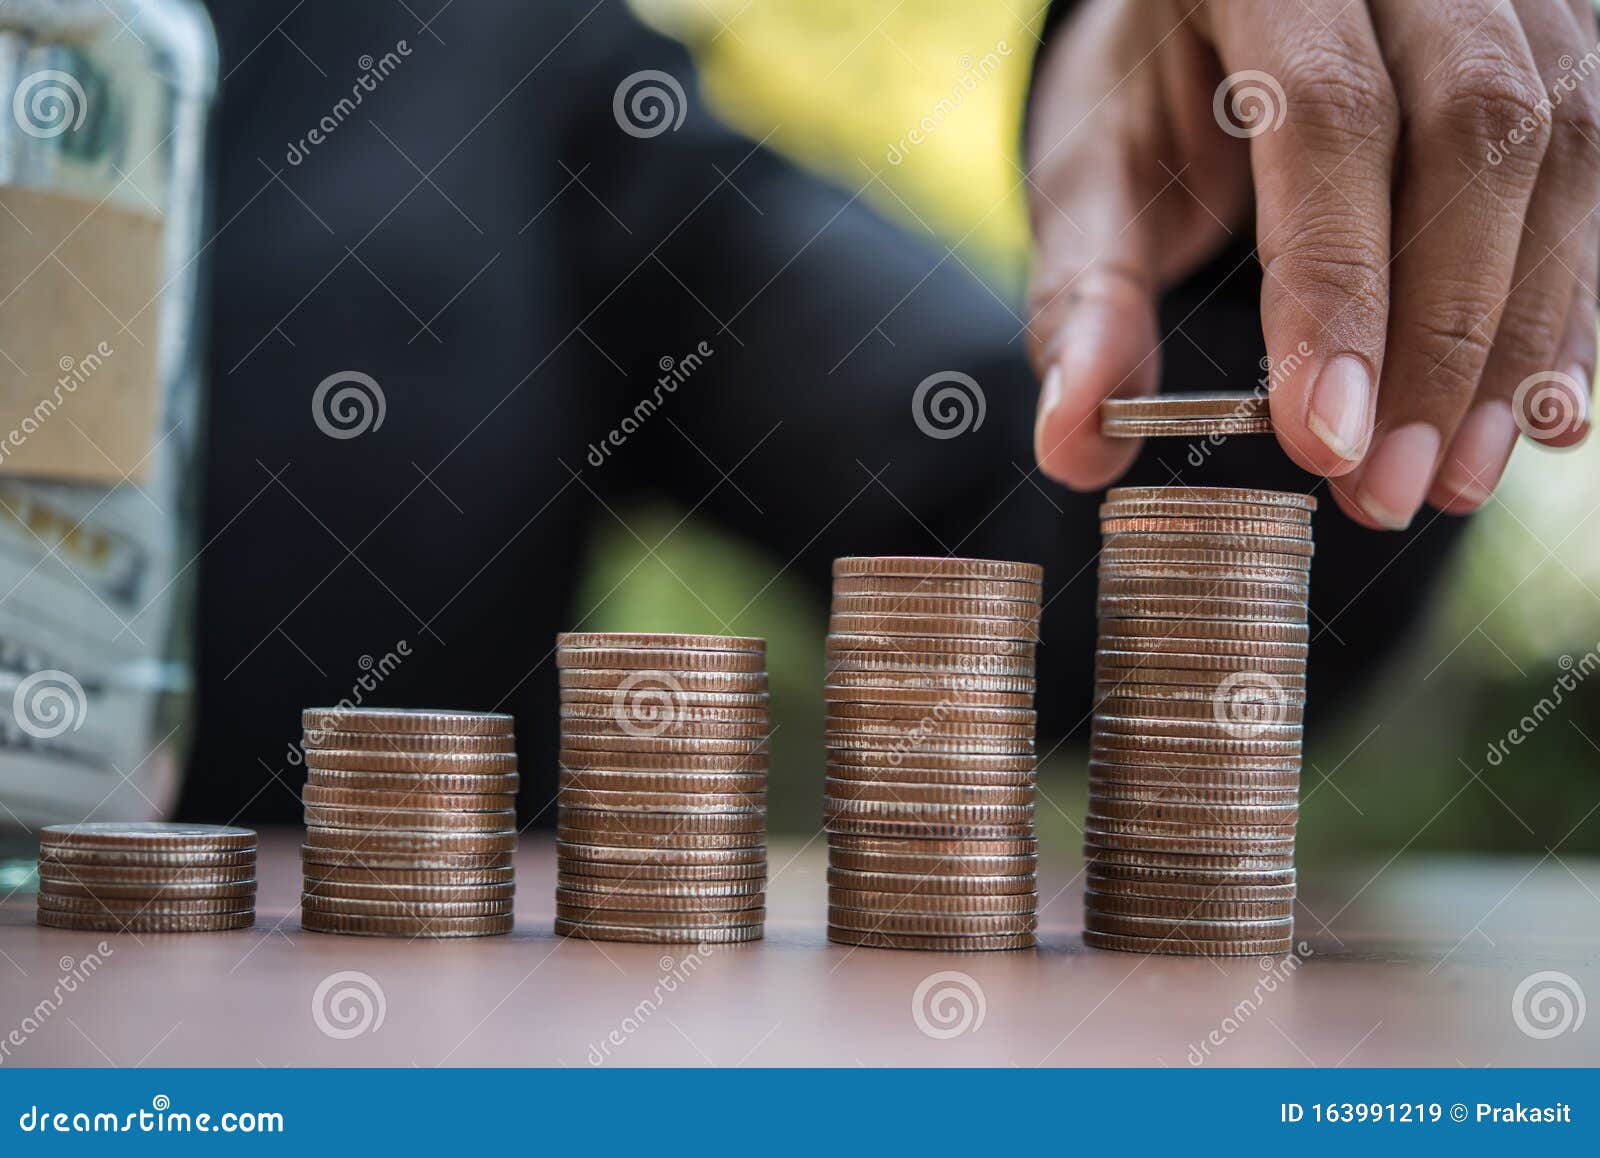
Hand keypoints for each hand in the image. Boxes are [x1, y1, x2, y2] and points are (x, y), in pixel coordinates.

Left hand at [1026, 0, 1597, 526]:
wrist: (1217, 6)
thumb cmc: (1148, 92)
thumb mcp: (1089, 177)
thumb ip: (1085, 297)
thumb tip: (1072, 443)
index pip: (1329, 111)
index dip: (1339, 285)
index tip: (1324, 442)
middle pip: (1472, 129)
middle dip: (1438, 336)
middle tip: (1385, 490)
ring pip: (1559, 147)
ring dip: (1515, 338)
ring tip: (1451, 477)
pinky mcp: (1559, 37)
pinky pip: (1595, 167)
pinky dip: (1570, 305)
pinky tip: (1537, 416)